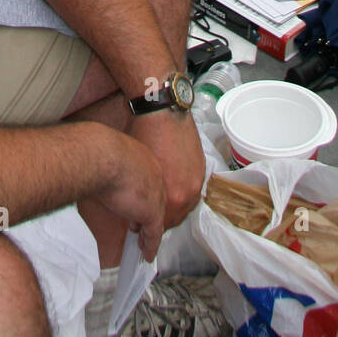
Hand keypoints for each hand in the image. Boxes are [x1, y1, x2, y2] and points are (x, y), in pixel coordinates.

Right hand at [98, 133, 166, 260]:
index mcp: (144, 158)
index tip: (136, 204)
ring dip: (150, 233)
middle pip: (157, 199)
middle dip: (149, 214)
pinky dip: (150, 245)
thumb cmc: (97, 150)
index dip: (144, 196)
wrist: (101, 155)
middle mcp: (155, 175)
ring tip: (144, 243)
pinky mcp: (151, 212)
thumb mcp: (107, 154)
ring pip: (157, 218)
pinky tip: (147, 254)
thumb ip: (111, 163)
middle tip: (140, 226)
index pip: (149, 181)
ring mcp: (155, 194)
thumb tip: (98, 167)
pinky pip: (153, 233)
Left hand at [132, 110, 205, 232]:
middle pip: (176, 217)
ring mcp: (196, 179)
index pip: (163, 223)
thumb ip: (142, 193)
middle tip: (149, 215)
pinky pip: (193, 189)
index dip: (150, 225)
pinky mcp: (201, 168)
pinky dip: (183, 192)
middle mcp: (188, 192)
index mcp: (172, 196)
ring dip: (175, 207)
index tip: (140, 225)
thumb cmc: (143, 137)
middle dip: (163, 218)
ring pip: (186, 204)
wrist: (162, 111)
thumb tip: (136, 207)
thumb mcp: (139, 171)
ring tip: (160, 203)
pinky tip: (172, 188)